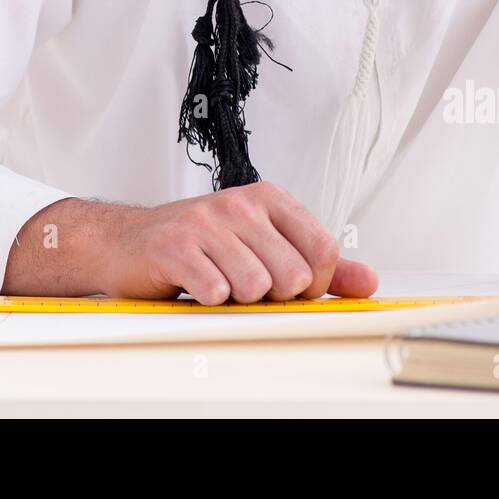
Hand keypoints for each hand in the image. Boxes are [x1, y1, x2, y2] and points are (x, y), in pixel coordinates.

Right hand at [99, 182, 378, 304]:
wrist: (130, 242)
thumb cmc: (202, 246)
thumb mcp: (264, 247)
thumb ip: (319, 265)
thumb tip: (368, 282)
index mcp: (269, 199)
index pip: (324, 249)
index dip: (312, 284)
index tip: (288, 286)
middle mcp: (240, 204)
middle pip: (294, 274)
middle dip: (274, 296)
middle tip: (245, 286)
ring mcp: (206, 222)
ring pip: (256, 285)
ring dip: (239, 300)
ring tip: (220, 284)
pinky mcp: (174, 245)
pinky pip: (215, 290)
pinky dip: (210, 300)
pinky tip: (198, 286)